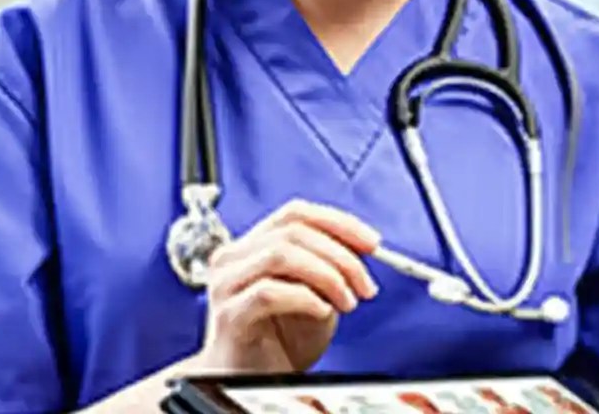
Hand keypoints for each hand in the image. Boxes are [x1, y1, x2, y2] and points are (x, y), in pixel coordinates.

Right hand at [196, 200, 381, 373]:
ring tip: (346, 302)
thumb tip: (362, 246)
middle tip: (365, 284)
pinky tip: (322, 312)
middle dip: (341, 256)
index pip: (295, 214)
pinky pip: (270, 292)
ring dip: (327, 276)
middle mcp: (232, 259)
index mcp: (252, 247)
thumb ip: (329, 266)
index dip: (338, 223)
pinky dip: (306, 298)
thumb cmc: (282, 341)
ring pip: (281, 255)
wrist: (255, 385)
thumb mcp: (316, 294)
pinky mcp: (229, 315)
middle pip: (292, 232)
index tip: (372, 243)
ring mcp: (226, 286)